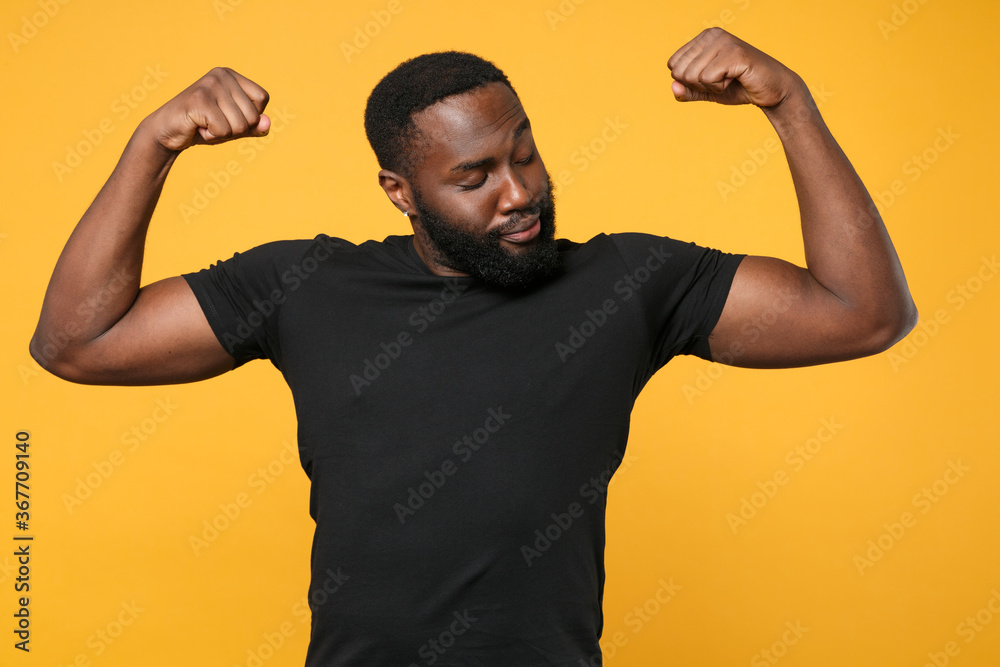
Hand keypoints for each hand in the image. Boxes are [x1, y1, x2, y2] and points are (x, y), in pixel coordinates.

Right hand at [142, 67, 269, 151]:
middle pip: (253, 115)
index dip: (250, 115)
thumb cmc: (204, 127)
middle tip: (213, 122)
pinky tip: (197, 127)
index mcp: (231, 75)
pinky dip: (212, 136)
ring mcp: (209, 86)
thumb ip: (253, 126)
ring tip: (205, 124)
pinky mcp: (199, 100)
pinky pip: (223, 130)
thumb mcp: (234, 127)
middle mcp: (221, 75)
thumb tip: (267, 123)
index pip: (262, 98)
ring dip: (223, 134)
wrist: (167, 131)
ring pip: (239, 125)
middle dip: (236, 129)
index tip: (227, 114)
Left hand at [667, 28, 800, 107]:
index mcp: (703, 38)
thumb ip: (687, 91)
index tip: (711, 78)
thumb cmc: (739, 87)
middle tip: (721, 80)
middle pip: (680, 71)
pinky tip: (736, 79)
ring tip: (730, 79)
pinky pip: (708, 79)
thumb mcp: (707, 91)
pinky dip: (720, 87)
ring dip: (710, 87)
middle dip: (698, 85)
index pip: (673, 64)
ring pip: (692, 76)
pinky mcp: (734, 53)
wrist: (771, 91)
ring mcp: (724, 42)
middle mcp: (712, 34)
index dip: (689, 81)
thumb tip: (672, 87)